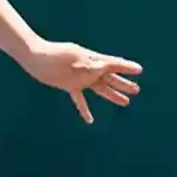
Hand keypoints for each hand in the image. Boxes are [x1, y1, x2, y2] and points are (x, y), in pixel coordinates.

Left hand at [19, 41, 142, 123]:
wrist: (37, 58)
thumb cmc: (56, 56)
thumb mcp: (75, 58)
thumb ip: (90, 64)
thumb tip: (104, 67)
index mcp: (93, 59)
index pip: (113, 63)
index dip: (126, 67)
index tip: (139, 70)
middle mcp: (89, 69)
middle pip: (110, 78)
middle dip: (123, 84)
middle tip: (136, 90)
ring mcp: (80, 78)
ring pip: (101, 88)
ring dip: (113, 95)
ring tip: (126, 102)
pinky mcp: (69, 86)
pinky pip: (80, 99)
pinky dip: (84, 109)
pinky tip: (90, 120)